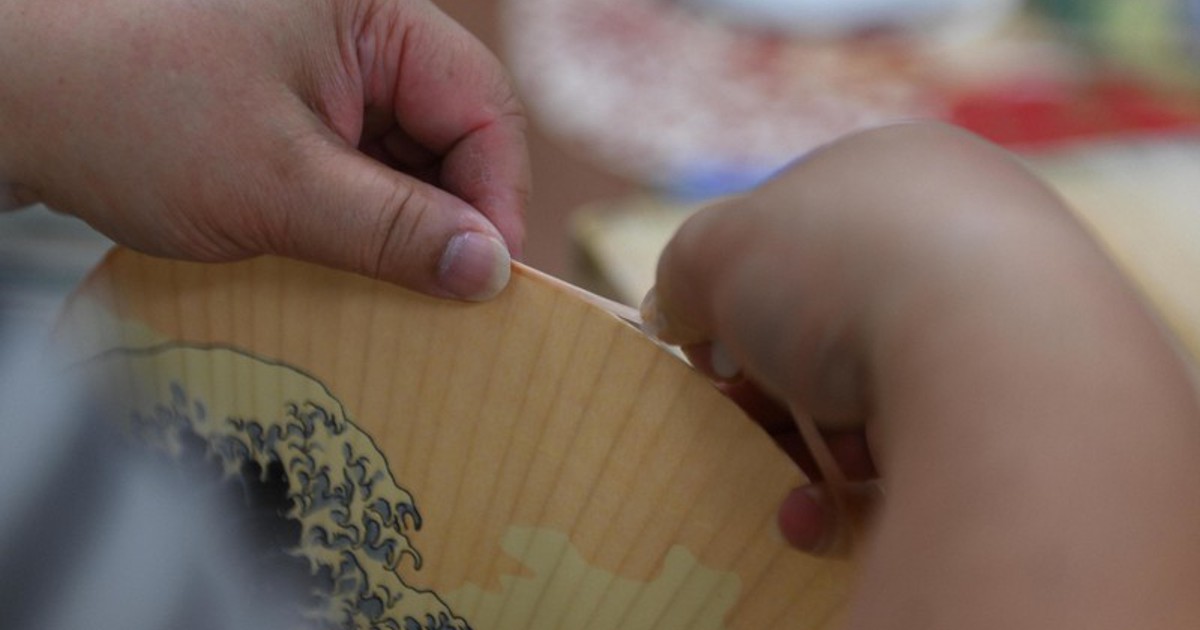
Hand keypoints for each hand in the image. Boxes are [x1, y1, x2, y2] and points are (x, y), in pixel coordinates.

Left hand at [0, 0, 528, 299]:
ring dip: (404, 223)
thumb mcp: (278, 184)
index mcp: (372, 13)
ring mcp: (319, 66)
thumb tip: (489, 270)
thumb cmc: (130, 112)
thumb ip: (395, 229)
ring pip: (405, 154)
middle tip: (445, 296)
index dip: (496, 196)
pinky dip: (360, 216)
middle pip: (448, 129)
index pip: (480, 103)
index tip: (489, 279)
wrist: (7, 98)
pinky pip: (357, 163)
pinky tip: (349, 262)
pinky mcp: (287, 102)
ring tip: (393, 288)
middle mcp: (356, 31)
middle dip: (450, 214)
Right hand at [647, 123, 1199, 629]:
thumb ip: (683, 273)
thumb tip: (677, 313)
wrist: (996, 353)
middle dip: (774, 388)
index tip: (713, 355)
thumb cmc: (839, 275)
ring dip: (811, 448)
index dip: (738, 298)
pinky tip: (827, 515)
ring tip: (791, 485)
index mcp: (895, 168)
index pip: (795, 235)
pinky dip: (865, 487)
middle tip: (746, 422)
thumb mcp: (715, 250)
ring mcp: (1014, 313)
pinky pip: (930, 445)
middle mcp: (967, 230)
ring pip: (878, 396)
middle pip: (833, 322)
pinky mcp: (1036, 400)